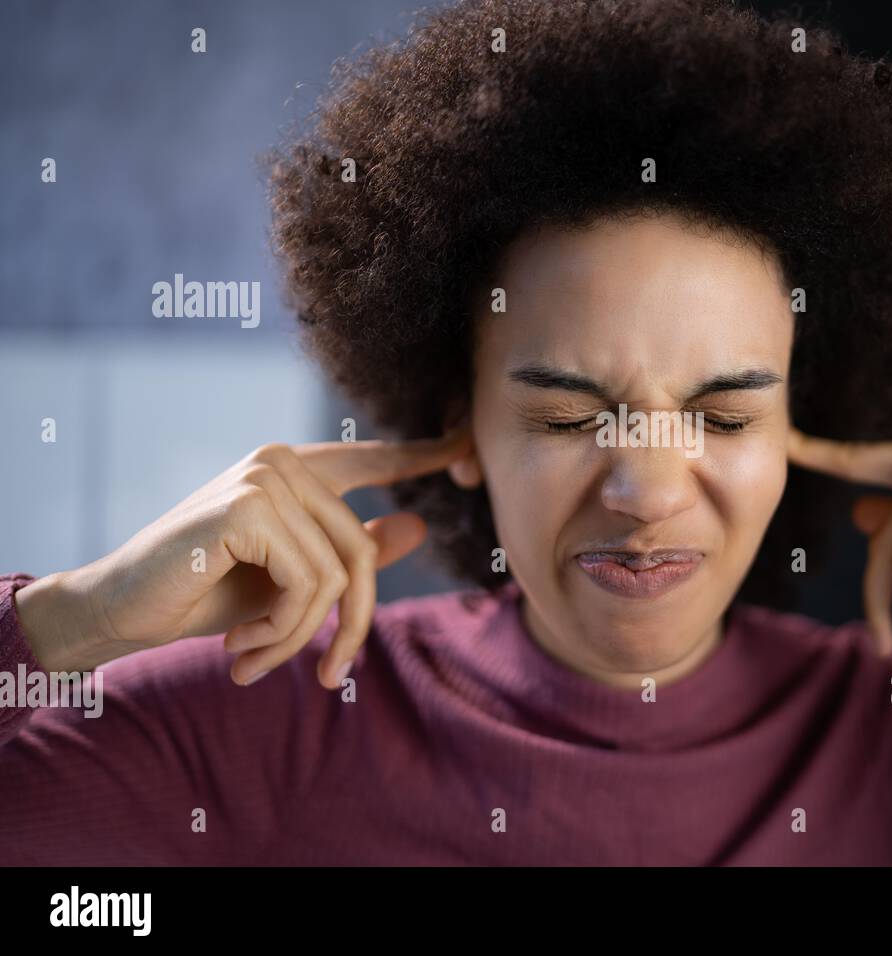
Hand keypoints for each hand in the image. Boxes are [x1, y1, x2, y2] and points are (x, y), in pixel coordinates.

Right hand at [16, 430, 472, 687]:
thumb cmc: (202, 596)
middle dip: (351, 625)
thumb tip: (418, 525)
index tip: (468, 452)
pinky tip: (238, 648)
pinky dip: (281, 633)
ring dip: (300, 638)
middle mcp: (281, 461)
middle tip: (329, 677)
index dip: (425, 456)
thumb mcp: (288, 581)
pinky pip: (308, 587)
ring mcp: (265, 478)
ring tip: (255, 661)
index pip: (372, 458)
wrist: (118, 613)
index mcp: (294, 471)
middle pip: (363, 551)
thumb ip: (348, 552)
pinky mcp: (249, 507)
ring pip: (337, 578)